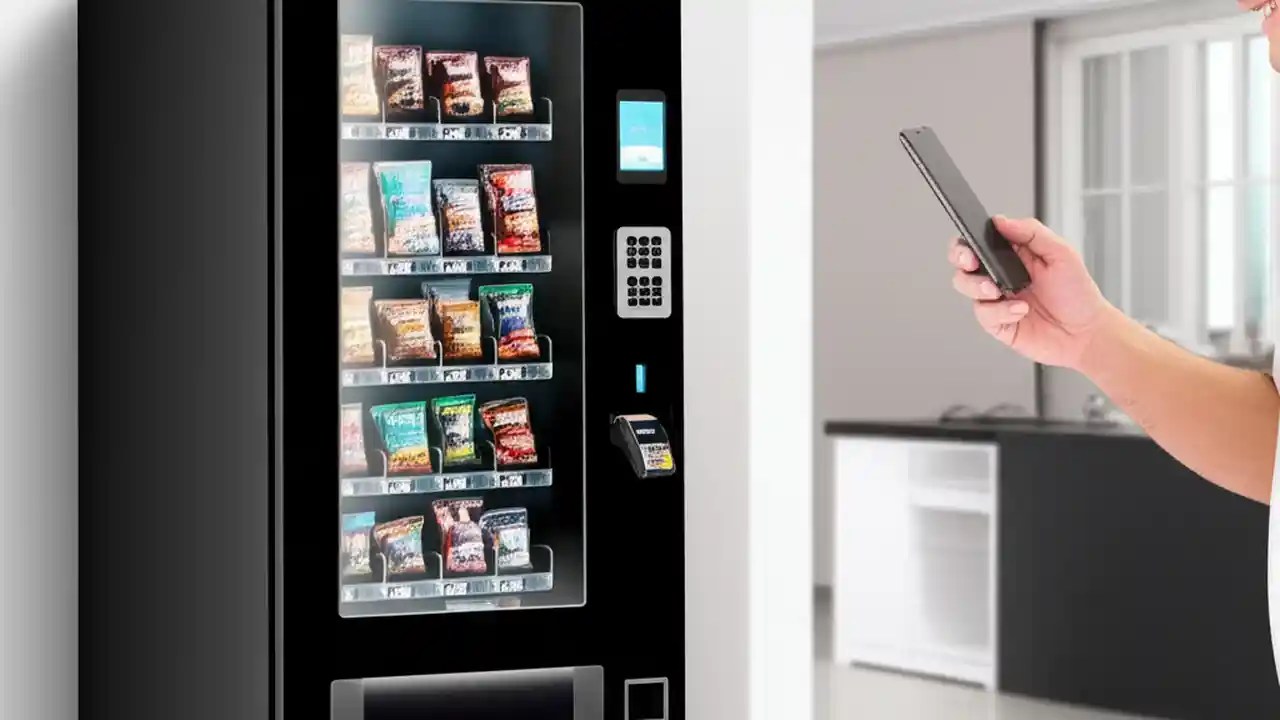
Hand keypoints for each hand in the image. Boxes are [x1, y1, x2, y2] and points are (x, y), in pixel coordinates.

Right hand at [948, 216, 1114, 369]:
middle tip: (972, 263)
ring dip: (977, 287)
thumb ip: (1032, 232)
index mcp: (1014, 255)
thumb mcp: (1062, 253)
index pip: (980, 242)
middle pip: (964, 263)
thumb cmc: (1079, 295)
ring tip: (998, 290)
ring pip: (966, 287)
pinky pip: (983, 314)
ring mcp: (997, 300)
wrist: (1087, 334)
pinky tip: (1020, 310)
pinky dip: (1000, 311)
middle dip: (961, 260)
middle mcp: (1001, 276)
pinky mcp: (997, 323)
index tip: (972, 244)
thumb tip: (1001, 221)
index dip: (968, 241)